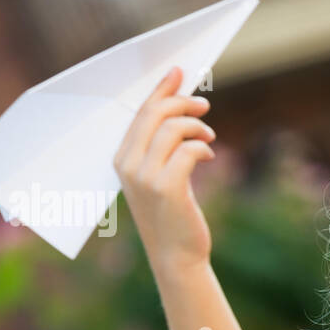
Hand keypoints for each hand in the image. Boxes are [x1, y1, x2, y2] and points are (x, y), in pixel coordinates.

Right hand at [113, 66, 217, 272]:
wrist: (176, 256)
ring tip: (209, 138)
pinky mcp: (167, 187)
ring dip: (197, 127)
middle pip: (155, 114)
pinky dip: (202, 148)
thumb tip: (181, 110)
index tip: (178, 72)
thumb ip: (163, 148)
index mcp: (121, 159)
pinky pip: (188, 150)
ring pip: (173, 129)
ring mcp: (145, 177)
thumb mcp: (161, 177)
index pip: (140, 113)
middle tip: (204, 106)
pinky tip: (209, 157)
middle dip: (182, 102)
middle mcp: (128, 165)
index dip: (160, 90)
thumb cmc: (172, 216)